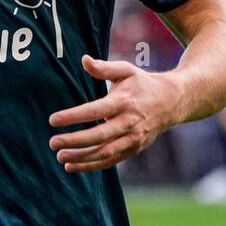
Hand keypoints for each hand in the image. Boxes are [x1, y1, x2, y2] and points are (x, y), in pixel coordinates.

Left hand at [48, 54, 183, 172]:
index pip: (95, 111)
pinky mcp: (134, 149)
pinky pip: (111, 161)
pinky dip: (92, 166)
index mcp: (124, 102)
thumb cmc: (142, 84)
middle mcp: (129, 122)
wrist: (172, 102)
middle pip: (99, 136)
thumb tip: (84, 60)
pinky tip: (73, 166)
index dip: (73, 116)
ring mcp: (133, 138)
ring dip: (82, 158)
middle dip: (74, 141)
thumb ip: (103, 68)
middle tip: (53, 143)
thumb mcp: (125, 70)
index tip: (53, 120)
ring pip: (105, 153)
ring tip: (60, 157)